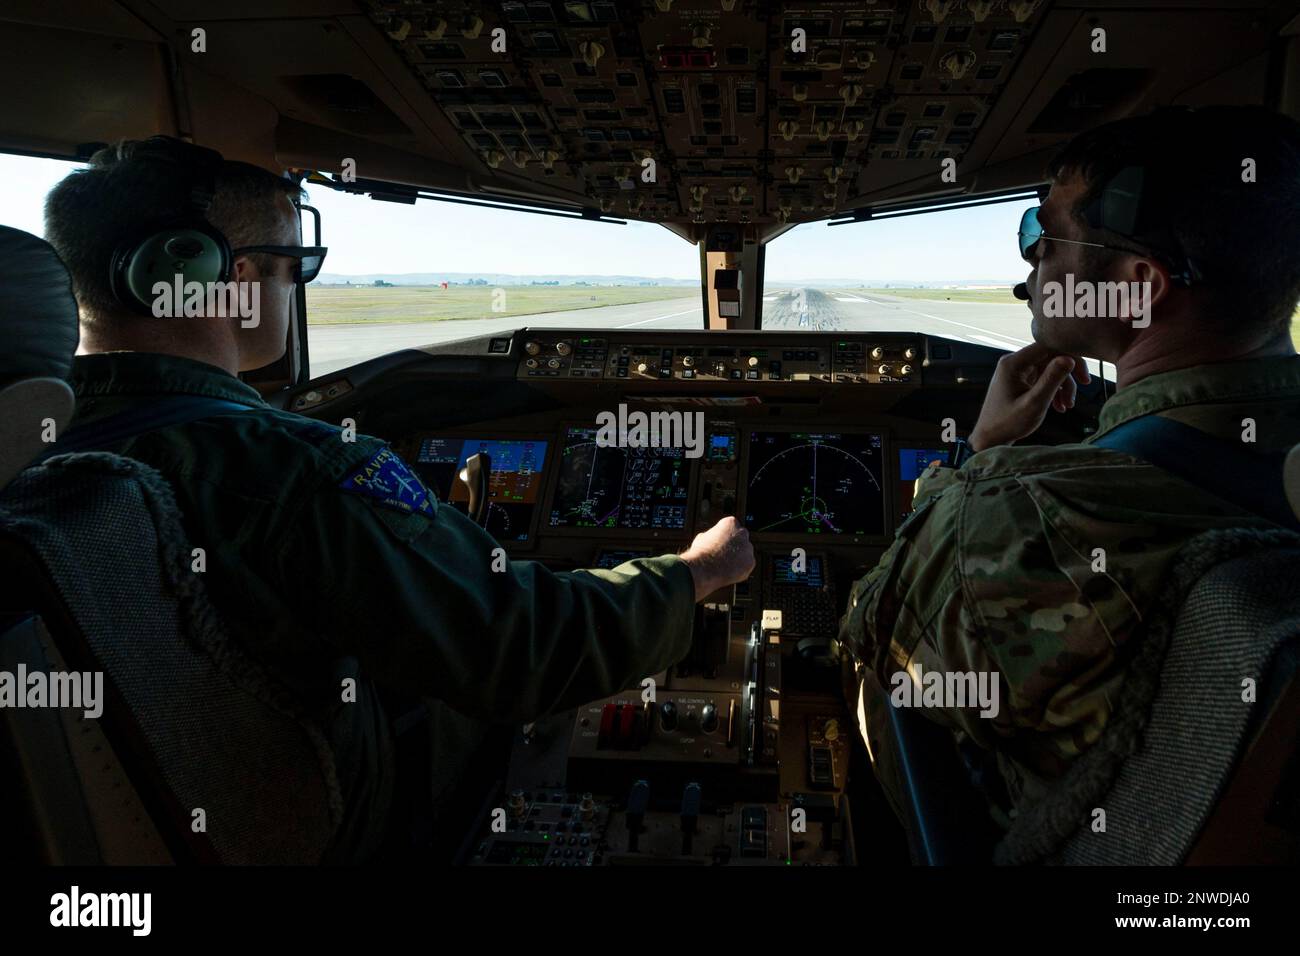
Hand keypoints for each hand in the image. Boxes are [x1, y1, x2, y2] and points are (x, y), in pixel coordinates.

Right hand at [679, 516, 754, 600]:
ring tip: (724, 564)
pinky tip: (729, 571)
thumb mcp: (702, 537)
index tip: (720, 543)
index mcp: (731, 523)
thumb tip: (712, 538)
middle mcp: (743, 533)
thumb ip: (712, 535)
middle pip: (741, 539)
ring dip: (738, 557)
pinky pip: (747, 565)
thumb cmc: (701, 553)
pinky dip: (740, 568)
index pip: (732, 527)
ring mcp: (748, 548)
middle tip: (724, 554)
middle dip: (734, 545)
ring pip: (745, 553)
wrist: (704, 569)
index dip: (724, 536)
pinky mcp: (751, 562)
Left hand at [968, 343, 1089, 450]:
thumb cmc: (1007, 424)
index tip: (1083, 374)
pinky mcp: (1020, 380)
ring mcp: (1017, 371)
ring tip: (1068, 406)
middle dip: (1068, 372)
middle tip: (1085, 385)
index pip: (1048, 345)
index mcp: (1013, 363)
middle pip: (1051, 355)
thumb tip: (1069, 358)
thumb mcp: (1034, 403)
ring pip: (1050, 368)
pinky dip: (1054, 390)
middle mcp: (1014, 362)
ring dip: (1063, 385)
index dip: (1070, 355)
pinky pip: (1043, 378)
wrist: (990, 439)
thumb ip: (1051, 380)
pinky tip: (1060, 407)